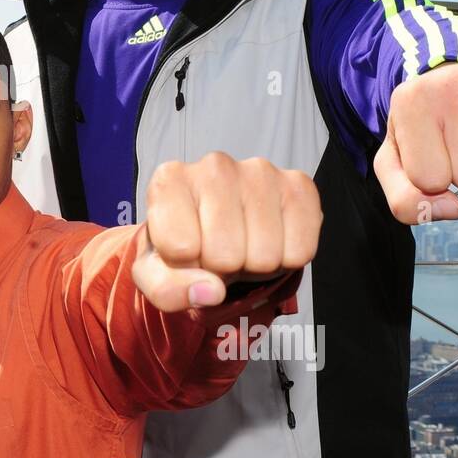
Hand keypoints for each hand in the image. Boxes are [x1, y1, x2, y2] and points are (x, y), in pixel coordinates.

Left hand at [131, 154, 321, 311]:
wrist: (218, 230)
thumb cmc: (183, 245)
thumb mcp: (156, 274)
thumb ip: (167, 290)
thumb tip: (210, 292)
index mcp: (169, 180)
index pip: (180, 248)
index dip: (184, 265)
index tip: (184, 252)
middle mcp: (215, 166)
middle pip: (225, 255)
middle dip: (221, 268)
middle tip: (217, 252)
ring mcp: (260, 171)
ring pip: (265, 256)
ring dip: (253, 265)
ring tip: (241, 245)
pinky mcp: (298, 185)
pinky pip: (301, 251)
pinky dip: (286, 260)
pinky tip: (269, 239)